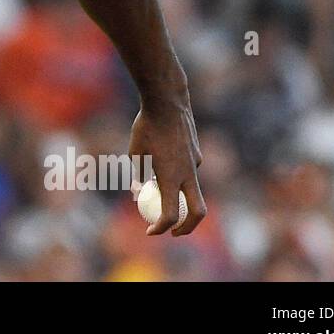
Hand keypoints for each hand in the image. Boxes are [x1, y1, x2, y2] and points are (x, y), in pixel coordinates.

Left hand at [129, 97, 205, 235]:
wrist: (167, 101)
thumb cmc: (145, 126)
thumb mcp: (135, 153)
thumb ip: (138, 176)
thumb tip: (138, 194)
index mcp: (171, 177)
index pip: (170, 215)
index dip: (160, 228)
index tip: (151, 231)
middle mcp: (188, 173)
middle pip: (198, 212)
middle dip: (188, 227)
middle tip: (173, 232)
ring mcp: (196, 163)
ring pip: (195, 191)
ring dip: (181, 200)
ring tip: (158, 189)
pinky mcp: (197, 153)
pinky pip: (190, 171)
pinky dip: (178, 176)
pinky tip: (163, 160)